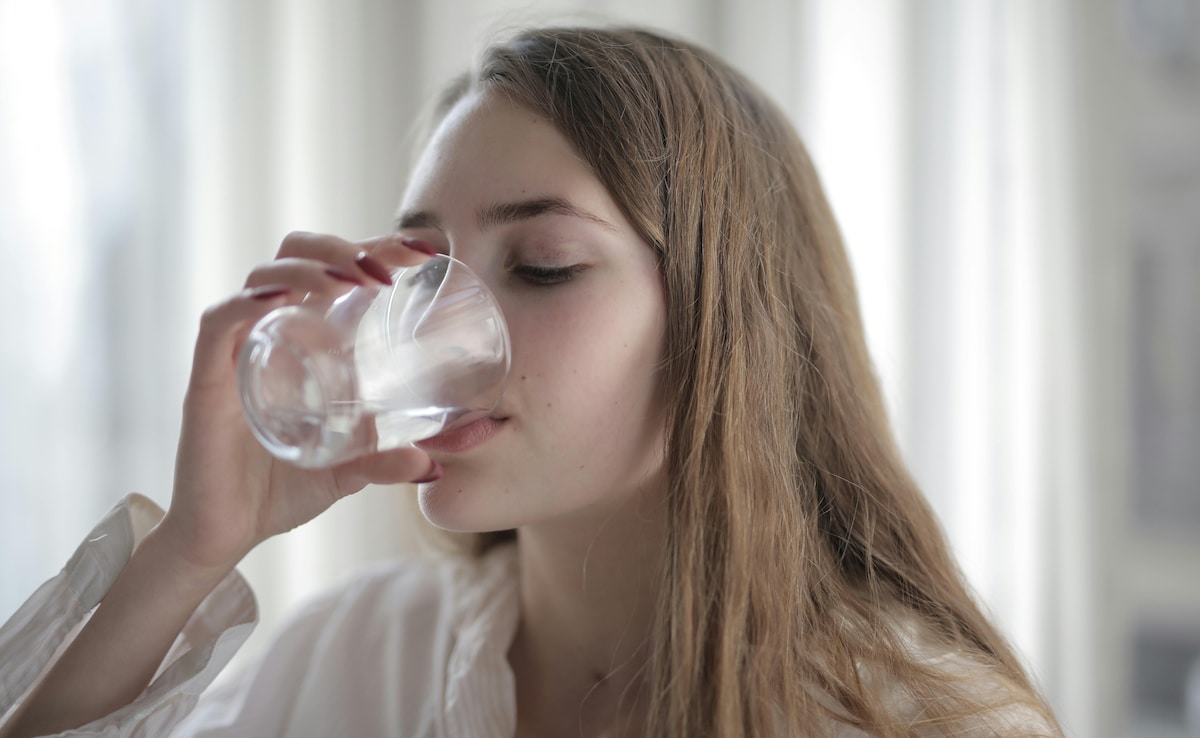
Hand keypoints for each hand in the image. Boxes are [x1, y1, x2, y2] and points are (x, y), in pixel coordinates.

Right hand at [159, 232, 436, 571]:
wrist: (223, 535)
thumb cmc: (280, 490)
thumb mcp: (347, 472)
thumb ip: (386, 462)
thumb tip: (434, 465)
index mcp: (304, 339)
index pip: (336, 270)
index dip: (377, 248)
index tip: (425, 251)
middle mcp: (270, 333)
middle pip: (297, 255)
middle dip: (342, 247)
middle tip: (387, 270)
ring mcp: (236, 351)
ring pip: (263, 277)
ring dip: (309, 266)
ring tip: (351, 281)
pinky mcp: (206, 379)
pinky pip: (219, 323)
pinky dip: (247, 302)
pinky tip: (282, 299)